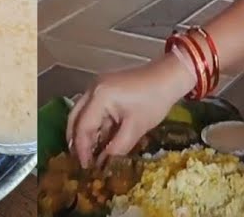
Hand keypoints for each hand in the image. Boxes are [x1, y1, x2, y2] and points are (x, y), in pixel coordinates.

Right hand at [66, 53, 195, 167]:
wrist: (168, 77)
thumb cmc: (154, 101)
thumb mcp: (136, 128)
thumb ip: (117, 148)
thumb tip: (103, 165)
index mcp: (99, 96)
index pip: (83, 127)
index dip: (82, 149)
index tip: (85, 167)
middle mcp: (92, 89)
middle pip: (75, 118)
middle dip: (76, 141)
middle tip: (82, 161)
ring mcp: (97, 87)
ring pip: (82, 114)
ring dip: (85, 134)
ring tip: (90, 154)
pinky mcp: (105, 88)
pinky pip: (92, 109)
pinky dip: (94, 125)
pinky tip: (100, 140)